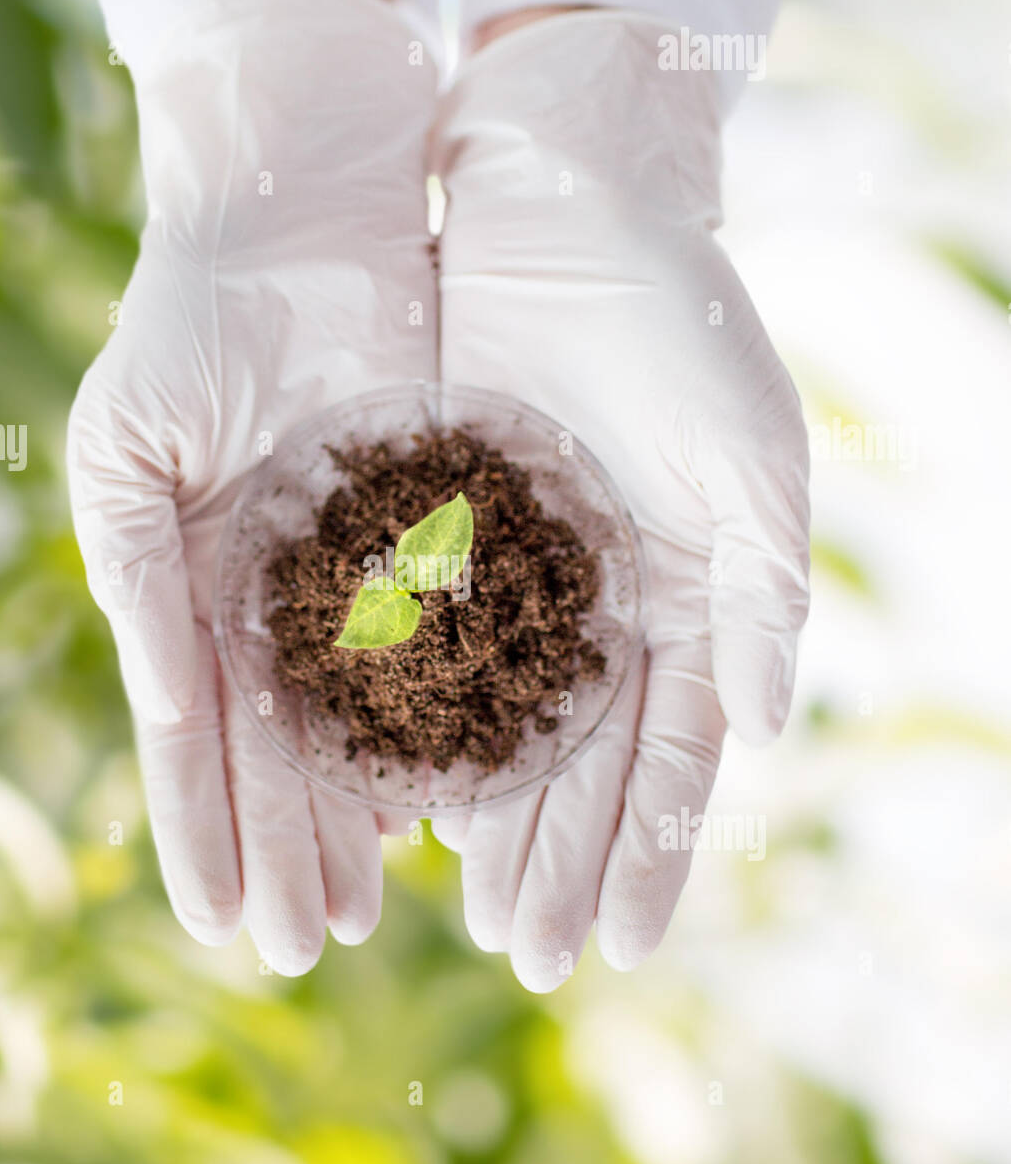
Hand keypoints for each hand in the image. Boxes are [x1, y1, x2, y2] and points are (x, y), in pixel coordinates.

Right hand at [67, 0, 437, 970]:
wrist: (304, 216)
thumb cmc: (193, 324)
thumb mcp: (128, 454)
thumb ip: (138, 581)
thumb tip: (162, 705)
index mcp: (194, 592)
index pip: (194, 736)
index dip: (204, 827)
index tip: (215, 922)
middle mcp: (277, 603)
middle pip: (283, 750)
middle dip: (289, 847)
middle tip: (302, 948)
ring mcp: (360, 578)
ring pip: (363, 723)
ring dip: (362, 814)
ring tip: (374, 906)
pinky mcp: (442, 537)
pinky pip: (444, 651)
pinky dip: (443, 727)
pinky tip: (448, 800)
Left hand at [430, 10, 809, 988]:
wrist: (569, 205)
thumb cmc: (681, 318)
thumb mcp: (749, 453)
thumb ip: (763, 594)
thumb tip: (765, 730)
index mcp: (685, 598)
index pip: (673, 756)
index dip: (655, 853)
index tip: (626, 949)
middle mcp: (601, 604)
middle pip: (580, 760)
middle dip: (561, 858)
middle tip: (530, 958)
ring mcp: (518, 576)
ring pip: (499, 723)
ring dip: (489, 817)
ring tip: (468, 908)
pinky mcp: (434, 531)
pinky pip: (421, 650)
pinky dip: (412, 722)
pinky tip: (397, 795)